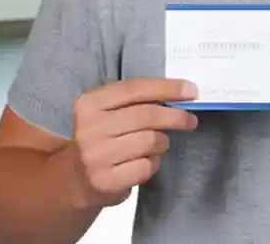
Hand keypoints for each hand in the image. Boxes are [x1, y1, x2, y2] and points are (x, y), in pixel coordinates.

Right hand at [66, 78, 199, 209]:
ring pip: (150, 141)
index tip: (191, 90)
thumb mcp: (109, 112)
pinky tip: (145, 162)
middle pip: (146, 116)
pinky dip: (153, 163)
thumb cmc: (103, 137)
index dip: (167, 88)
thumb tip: (182, 92)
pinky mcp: (105, 181)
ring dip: (162, 142)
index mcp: (89, 104)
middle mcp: (89, 129)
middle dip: (175, 116)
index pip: (135, 89)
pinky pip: (146, 166)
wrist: (78, 178)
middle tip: (190, 120)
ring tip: (158, 144)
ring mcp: (95, 157)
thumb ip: (137, 100)